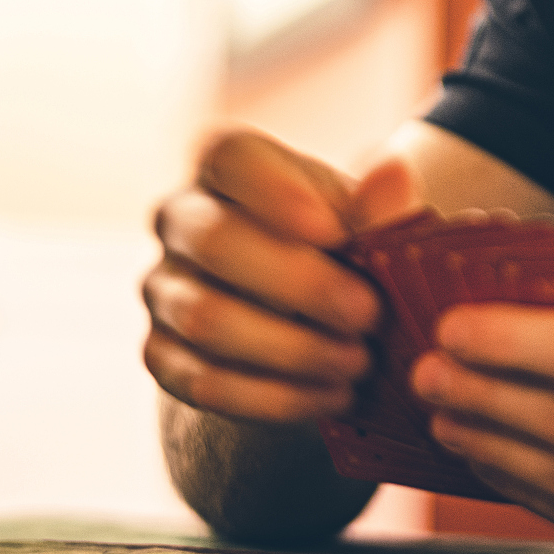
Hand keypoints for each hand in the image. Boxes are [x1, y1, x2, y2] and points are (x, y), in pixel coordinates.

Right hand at [143, 129, 421, 423]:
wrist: (309, 312)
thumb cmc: (341, 245)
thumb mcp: (366, 220)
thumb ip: (377, 206)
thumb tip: (392, 175)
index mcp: (225, 165)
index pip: (228, 156)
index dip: (276, 192)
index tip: (334, 232)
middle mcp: (180, 219)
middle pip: (214, 241)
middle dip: (300, 285)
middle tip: (369, 314)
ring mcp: (164, 289)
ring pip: (206, 318)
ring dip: (291, 348)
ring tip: (358, 362)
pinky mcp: (162, 355)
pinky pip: (204, 382)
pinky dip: (275, 397)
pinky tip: (331, 396)